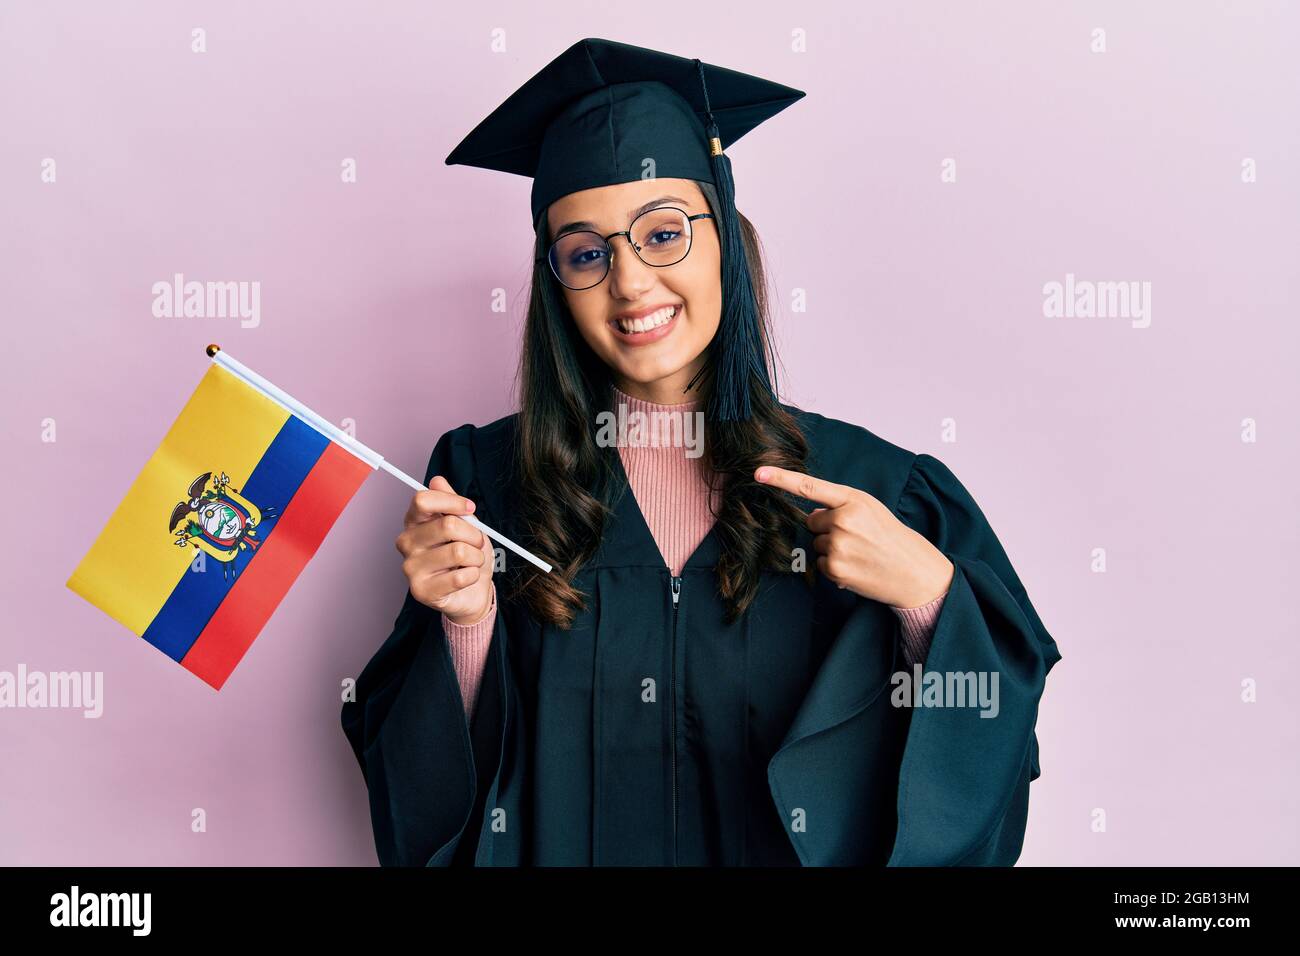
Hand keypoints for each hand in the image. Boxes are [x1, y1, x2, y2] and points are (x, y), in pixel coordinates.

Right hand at [395, 476, 493, 624]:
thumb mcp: (465, 524)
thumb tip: (437, 480)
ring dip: (476, 557)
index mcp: (414, 522)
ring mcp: (411, 568)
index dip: (452, 502)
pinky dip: (474, 575)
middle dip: (473, 534)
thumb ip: (451, 502)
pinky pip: (461, 576)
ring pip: (458, 551)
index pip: (423, 500)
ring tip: (471, 562)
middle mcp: (406, 542)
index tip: (471, 509)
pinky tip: (466, 578)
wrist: (472, 592)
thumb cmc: (467, 555)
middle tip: (476, 544)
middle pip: (447, 525)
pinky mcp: (421, 591)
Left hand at [755, 465, 953, 607]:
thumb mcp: (871, 509)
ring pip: (816, 544)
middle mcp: (843, 520)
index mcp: (853, 500)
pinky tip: (857, 567)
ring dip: (832, 549)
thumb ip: (840, 506)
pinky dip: (834, 568)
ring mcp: (839, 545)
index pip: (810, 486)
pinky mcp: (836, 569)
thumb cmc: (892, 537)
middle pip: (812, 522)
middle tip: (857, 537)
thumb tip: (812, 517)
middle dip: (827, 529)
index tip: (758, 472)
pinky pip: (820, 564)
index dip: (781, 479)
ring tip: (860, 553)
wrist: (915, 571)